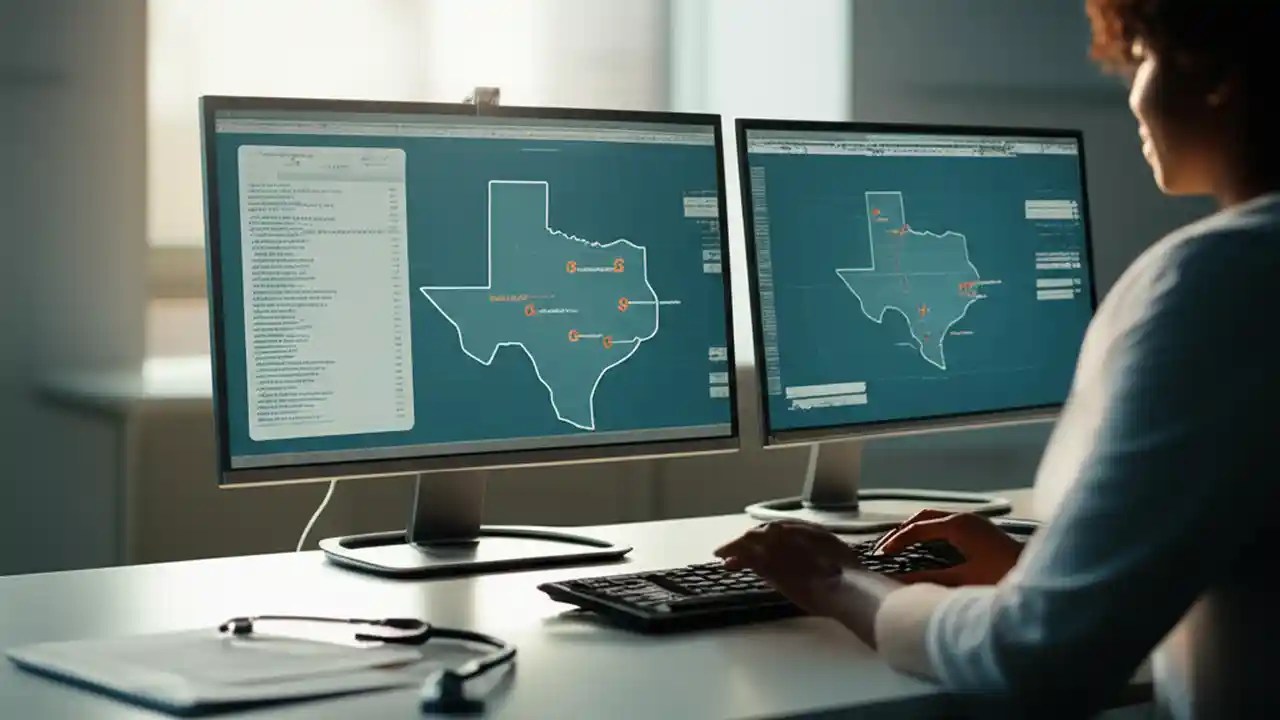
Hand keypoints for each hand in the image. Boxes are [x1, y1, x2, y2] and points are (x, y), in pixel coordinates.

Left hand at [713, 521, 861, 616]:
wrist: (847, 588)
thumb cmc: (851, 581)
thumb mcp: (838, 561)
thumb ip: (821, 557)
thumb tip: (811, 564)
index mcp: (812, 531)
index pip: (781, 529)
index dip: (766, 536)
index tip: (758, 544)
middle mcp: (793, 532)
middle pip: (763, 531)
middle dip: (747, 540)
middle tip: (734, 549)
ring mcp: (780, 545)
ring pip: (751, 540)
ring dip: (736, 547)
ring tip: (723, 554)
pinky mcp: (769, 562)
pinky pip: (747, 556)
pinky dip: (735, 556)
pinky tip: (727, 562)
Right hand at [872, 509, 1021, 585]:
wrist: (1044, 577)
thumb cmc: (1006, 578)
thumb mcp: (963, 580)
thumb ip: (929, 579)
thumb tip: (900, 581)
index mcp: (959, 525)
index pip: (917, 526)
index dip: (896, 540)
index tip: (881, 555)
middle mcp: (965, 518)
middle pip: (924, 517)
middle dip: (902, 531)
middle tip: (885, 549)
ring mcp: (974, 522)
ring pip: (936, 519)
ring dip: (916, 531)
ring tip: (900, 549)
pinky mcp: (981, 531)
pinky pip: (947, 525)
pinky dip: (930, 534)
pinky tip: (926, 551)